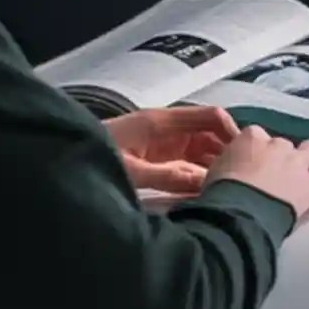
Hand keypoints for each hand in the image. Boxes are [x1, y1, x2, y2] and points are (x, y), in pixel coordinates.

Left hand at [104, 106, 239, 194]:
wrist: (63, 163)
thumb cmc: (95, 159)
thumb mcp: (132, 172)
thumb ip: (168, 176)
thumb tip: (204, 181)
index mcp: (162, 122)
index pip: (209, 116)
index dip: (231, 131)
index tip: (245, 154)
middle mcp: (168, 130)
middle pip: (210, 135)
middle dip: (228, 152)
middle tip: (244, 176)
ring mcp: (164, 145)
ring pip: (202, 151)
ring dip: (216, 166)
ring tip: (231, 187)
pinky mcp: (159, 160)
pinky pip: (189, 165)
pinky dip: (201, 176)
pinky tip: (209, 192)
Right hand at [204, 126, 308, 219]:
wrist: (239, 215)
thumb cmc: (220, 194)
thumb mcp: (216, 170)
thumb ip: (230, 162)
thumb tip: (233, 166)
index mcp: (251, 136)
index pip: (256, 135)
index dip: (255, 151)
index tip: (250, 164)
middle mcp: (278, 144)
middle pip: (283, 144)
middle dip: (279, 157)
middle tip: (272, 175)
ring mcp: (298, 162)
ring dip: (305, 160)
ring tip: (298, 177)